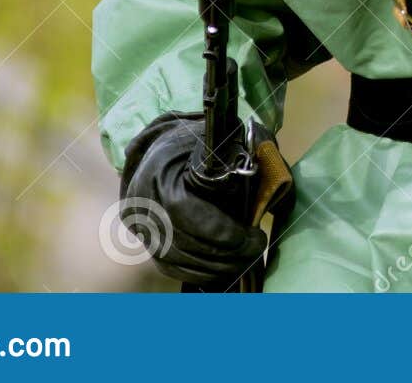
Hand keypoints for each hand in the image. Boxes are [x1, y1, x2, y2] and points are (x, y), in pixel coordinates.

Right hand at [119, 112, 269, 284]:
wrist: (162, 150)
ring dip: (217, 266)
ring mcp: (141, 226)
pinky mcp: (146, 242)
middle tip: (256, 248)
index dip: (221, 230)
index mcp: (159, 172)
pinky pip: (172, 267)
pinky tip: (226, 267)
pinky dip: (201, 271)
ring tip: (247, 257)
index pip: (184, 211)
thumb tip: (270, 182)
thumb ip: (241, 157)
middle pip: (183, 242)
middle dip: (226, 252)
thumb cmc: (197, 143)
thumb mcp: (219, 139)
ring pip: (178, 260)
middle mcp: (143, 203)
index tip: (253, 235)